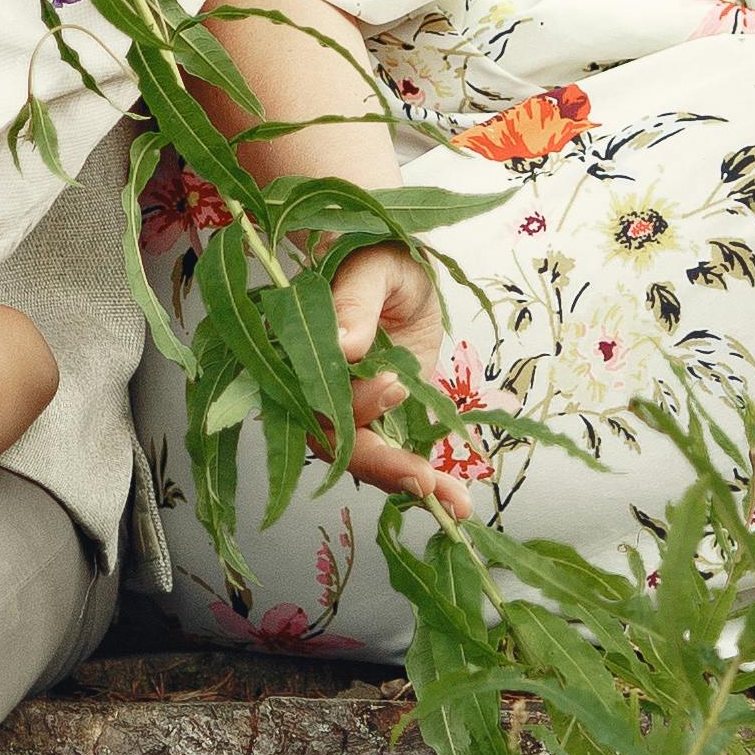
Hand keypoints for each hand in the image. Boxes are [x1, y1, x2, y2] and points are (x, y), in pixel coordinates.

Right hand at [330, 239, 452, 499]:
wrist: (399, 263)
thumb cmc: (378, 251)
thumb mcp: (374, 264)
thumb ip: (355, 299)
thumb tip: (343, 345)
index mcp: (296, 349)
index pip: (310, 392)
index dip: (345, 406)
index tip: (393, 388)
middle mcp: (315, 387)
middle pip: (335, 441)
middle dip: (382, 465)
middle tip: (425, 481)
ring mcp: (349, 406)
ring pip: (365, 456)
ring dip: (408, 482)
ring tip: (456, 503)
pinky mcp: (380, 417)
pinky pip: (394, 454)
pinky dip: (425, 480)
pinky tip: (457, 500)